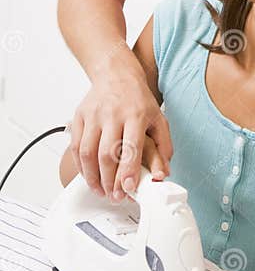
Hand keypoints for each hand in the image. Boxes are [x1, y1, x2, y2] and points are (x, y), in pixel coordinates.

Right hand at [68, 70, 172, 201]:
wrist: (116, 73)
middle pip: (107, 153)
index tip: (127, 188)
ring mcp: (94, 115)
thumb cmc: (137, 98)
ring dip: (92, 177)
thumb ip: (164, 145)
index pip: (131, 147)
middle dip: (108, 180)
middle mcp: (113, 114)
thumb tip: (163, 172)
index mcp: (136, 115)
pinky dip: (80, 165)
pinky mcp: (80, 116)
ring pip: (87, 152)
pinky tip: (88, 175)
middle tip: (113, 196)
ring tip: (100, 190)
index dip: (128, 170)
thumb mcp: (158, 117)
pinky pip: (75, 146)